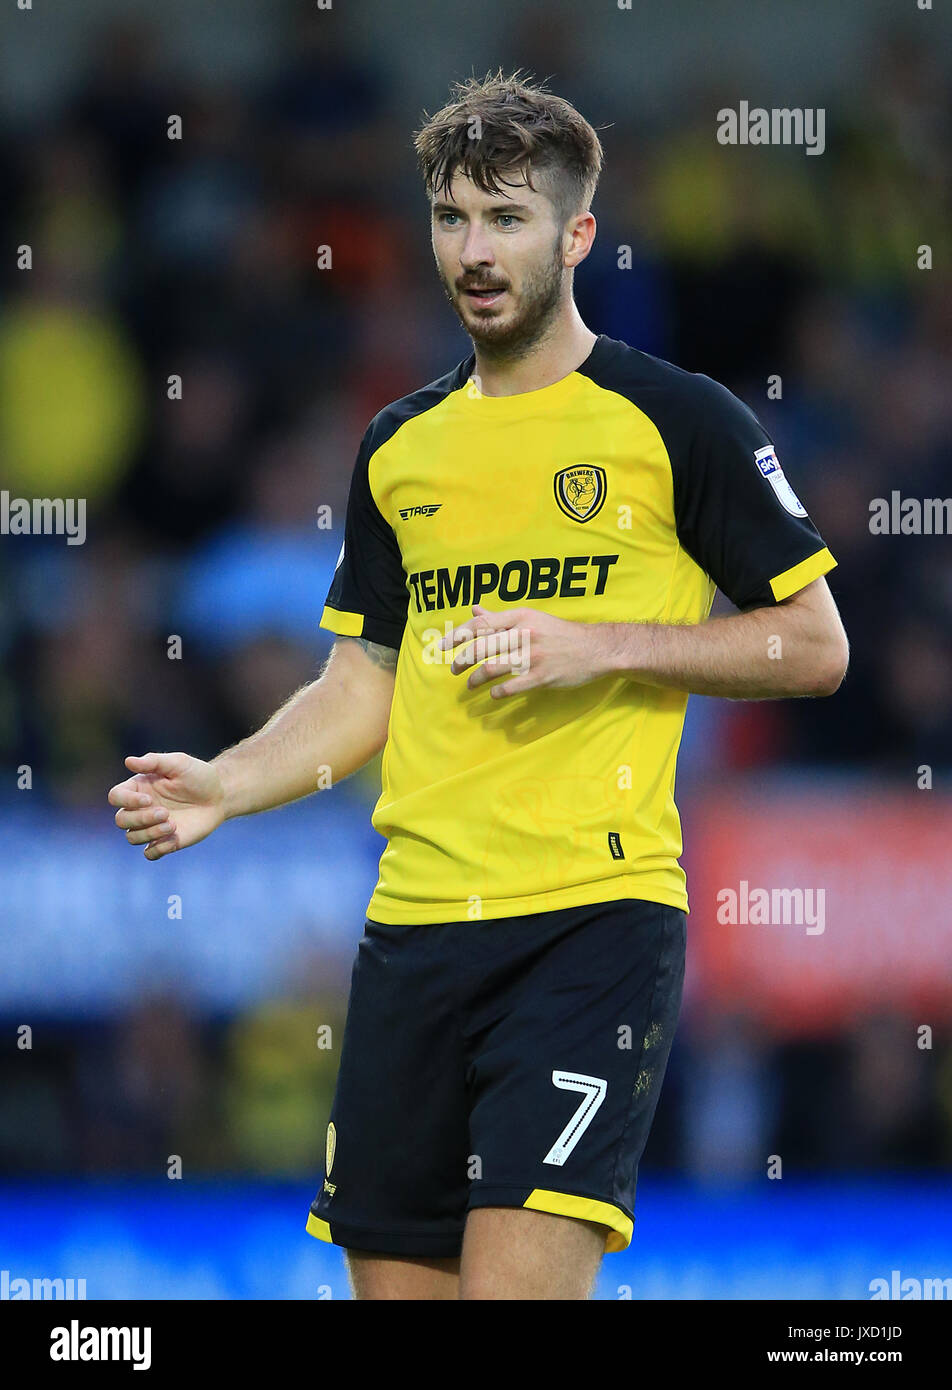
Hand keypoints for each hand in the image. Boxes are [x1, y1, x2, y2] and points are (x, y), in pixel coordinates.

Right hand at [107, 752, 225, 859]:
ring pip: (132, 838)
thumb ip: (153, 762)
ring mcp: (151, 827)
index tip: (149, 799)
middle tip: (165, 813)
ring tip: (173, 825)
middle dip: (141, 819)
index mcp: (139, 788)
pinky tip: (174, 839)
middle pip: (121, 820)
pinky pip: (149, 853)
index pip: (116, 797)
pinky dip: (158, 849)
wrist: (219, 796)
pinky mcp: (165, 842)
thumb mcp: (178, 763)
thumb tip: (128, 761)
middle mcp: (140, 809)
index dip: (127, 801)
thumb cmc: (197, 776)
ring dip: (150, 834)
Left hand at [439, 604, 617, 697]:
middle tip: (454, 670)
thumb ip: (500, 617)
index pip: (481, 624)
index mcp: (520, 616)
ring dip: (475, 679)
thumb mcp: (531, 618)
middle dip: (462, 661)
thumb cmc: (558, 633)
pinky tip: (494, 694)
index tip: (442, 646)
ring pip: (492, 668)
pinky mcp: (542, 676)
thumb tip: (474, 610)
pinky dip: (497, 692)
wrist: (594, 649)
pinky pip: (510, 687)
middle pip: (481, 647)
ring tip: (469, 685)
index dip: (457, 635)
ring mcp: (533, 656)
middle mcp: (524, 634)